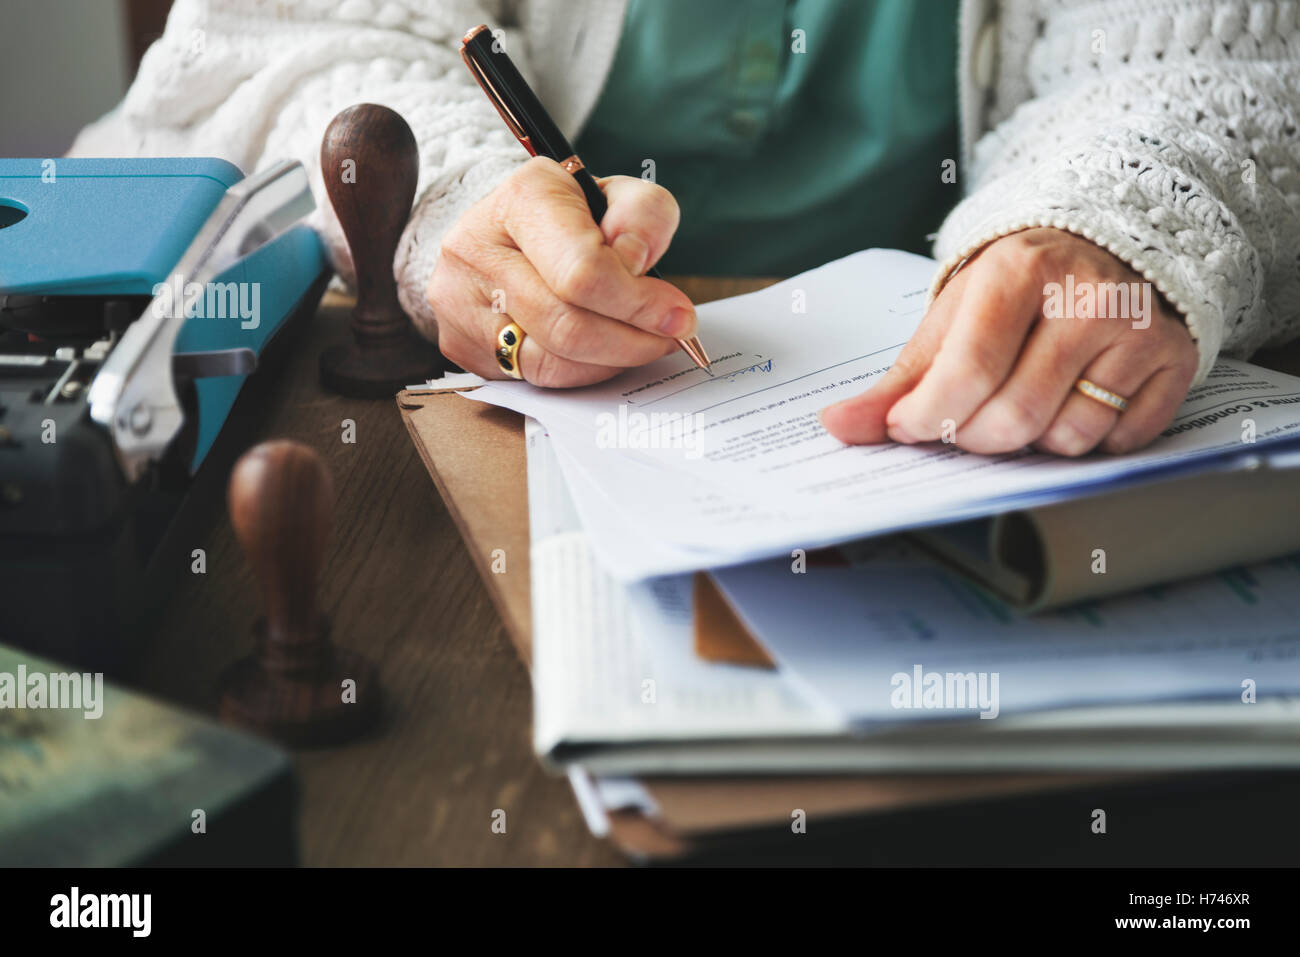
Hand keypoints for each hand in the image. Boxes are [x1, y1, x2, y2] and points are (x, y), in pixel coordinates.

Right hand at [426, 157, 695, 385]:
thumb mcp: (616, 196)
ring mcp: (460, 300)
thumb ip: (642, 216)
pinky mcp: (459, 343)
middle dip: (633, 338)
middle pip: (568, 324)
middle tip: (668, 337)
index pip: (583, 271)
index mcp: (522, 198)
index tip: (678, 314)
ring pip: (552, 360)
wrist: (502, 232)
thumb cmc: (570, 217)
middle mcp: (477, 246)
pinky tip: (603, 353)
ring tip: (641, 342)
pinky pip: (535, 377)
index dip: (638, 302)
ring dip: (612, 360)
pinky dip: (582, 371)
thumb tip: (636, 262)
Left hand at [820, 229, 1199, 455]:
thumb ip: (897, 382)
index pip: (966, 374)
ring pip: (1067, 438)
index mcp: (1019, 273)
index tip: (913, 425)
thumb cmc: (1015, 291)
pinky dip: (1086, 440)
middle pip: (1014, 418)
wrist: (1106, 246)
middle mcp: (1088, 296)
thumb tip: (838, 428)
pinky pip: (1118, 443)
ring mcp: (1139, 329)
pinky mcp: (1176, 361)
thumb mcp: (951, 319)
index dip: (929, 417)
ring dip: (1034, 441)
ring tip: (1028, 399)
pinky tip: (1075, 400)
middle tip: (971, 419)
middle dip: (976, 438)